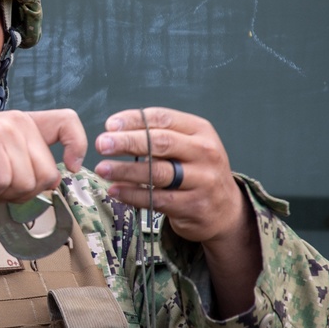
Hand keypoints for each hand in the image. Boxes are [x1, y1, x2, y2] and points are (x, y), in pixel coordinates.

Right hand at [0, 109, 87, 208]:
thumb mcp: (2, 160)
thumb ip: (28, 166)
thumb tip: (54, 185)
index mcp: (24, 123)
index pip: (67, 121)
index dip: (76, 145)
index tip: (70, 166)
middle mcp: (16, 120)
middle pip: (47, 175)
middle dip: (22, 193)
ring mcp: (0, 128)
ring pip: (24, 183)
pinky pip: (0, 182)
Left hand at [93, 107, 245, 246]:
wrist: (226, 209)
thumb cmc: (196, 170)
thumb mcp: (187, 144)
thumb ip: (158, 134)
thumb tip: (114, 130)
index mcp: (200, 130)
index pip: (163, 118)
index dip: (134, 120)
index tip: (110, 125)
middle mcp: (204, 153)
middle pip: (160, 143)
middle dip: (127, 142)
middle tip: (102, 144)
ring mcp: (203, 181)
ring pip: (158, 173)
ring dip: (125, 170)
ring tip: (102, 169)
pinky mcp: (194, 206)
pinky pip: (157, 199)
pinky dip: (132, 194)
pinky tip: (115, 190)